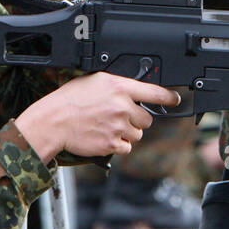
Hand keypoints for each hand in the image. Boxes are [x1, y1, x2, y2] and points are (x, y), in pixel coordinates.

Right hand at [14, 73, 180, 161]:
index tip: (175, 99)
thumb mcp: (95, 81)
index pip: (154, 92)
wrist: (53, 121)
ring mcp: (118, 126)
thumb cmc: (70, 100)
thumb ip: (117, 86)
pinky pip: (126, 147)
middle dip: (136, 120)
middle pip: (147, 119)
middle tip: (118, 117)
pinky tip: (104, 137)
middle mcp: (122, 106)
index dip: (168, 97)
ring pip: (137, 134)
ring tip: (107, 127)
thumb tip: (133, 91)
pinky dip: (118, 145)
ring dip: (127, 133)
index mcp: (119, 87)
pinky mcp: (112, 144)